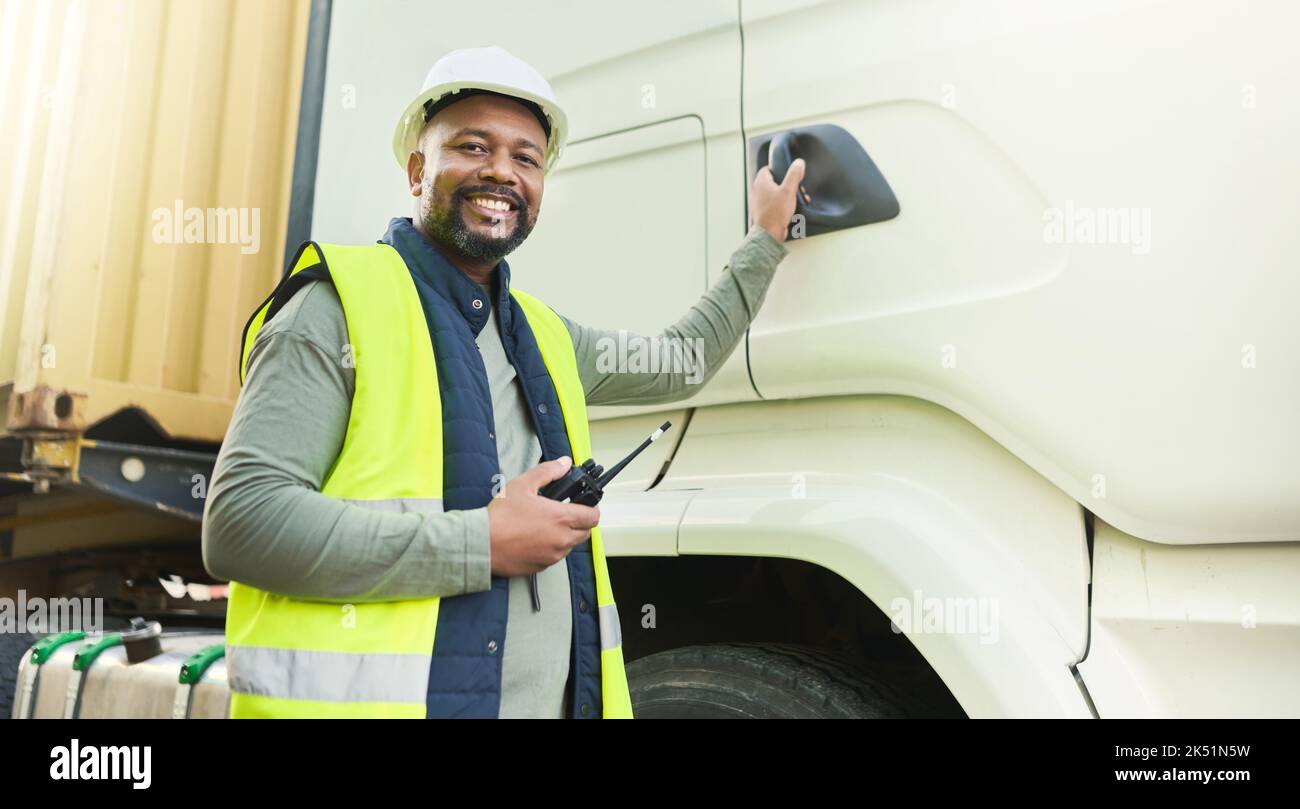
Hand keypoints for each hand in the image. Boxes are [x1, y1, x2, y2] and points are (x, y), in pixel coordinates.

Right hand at [486, 456, 599, 576]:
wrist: (482, 544)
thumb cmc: (501, 516)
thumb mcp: (523, 484)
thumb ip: (548, 472)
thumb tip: (564, 463)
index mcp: (562, 518)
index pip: (593, 516)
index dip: (592, 509)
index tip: (584, 505)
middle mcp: (562, 539)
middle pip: (585, 533)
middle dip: (580, 522)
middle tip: (565, 513)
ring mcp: (553, 555)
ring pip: (570, 546)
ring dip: (566, 536)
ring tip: (547, 525)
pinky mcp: (542, 567)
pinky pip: (555, 557)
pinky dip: (551, 548)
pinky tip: (535, 539)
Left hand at [749, 156, 806, 241]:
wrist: (769, 233)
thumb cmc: (775, 213)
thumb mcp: (788, 190)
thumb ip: (794, 175)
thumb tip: (798, 163)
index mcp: (760, 182)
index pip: (768, 168)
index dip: (779, 169)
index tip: (788, 172)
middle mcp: (757, 191)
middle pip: (774, 181)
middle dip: (787, 185)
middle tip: (795, 189)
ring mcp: (759, 202)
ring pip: (775, 194)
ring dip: (786, 196)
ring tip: (796, 200)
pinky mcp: (764, 212)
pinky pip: (774, 204)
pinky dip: (783, 205)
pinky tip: (791, 209)